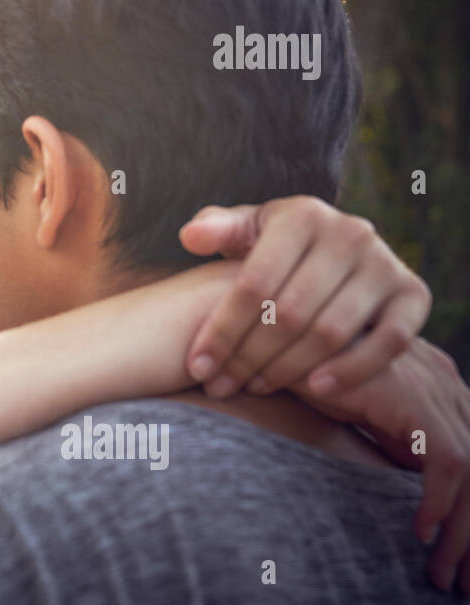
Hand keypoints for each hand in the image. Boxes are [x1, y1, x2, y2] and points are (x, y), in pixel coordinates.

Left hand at [178, 196, 430, 398]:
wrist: (336, 249)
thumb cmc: (275, 245)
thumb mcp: (245, 229)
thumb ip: (217, 229)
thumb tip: (191, 236)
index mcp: (302, 215)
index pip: (254, 283)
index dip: (222, 329)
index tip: (198, 365)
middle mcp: (350, 233)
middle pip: (289, 313)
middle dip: (248, 356)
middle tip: (221, 386)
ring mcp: (386, 264)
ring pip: (330, 332)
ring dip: (288, 369)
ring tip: (254, 387)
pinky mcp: (414, 294)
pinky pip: (388, 342)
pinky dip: (352, 369)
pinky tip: (315, 389)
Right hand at [291, 338, 469, 592]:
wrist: (263, 337)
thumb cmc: (294, 369)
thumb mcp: (352, 407)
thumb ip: (384, 429)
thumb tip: (401, 476)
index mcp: (435, 379)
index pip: (469, 451)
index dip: (467, 508)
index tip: (454, 553)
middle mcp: (443, 379)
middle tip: (459, 578)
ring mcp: (433, 385)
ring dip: (462, 531)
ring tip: (442, 570)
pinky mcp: (412, 398)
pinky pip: (448, 462)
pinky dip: (440, 502)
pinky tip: (421, 530)